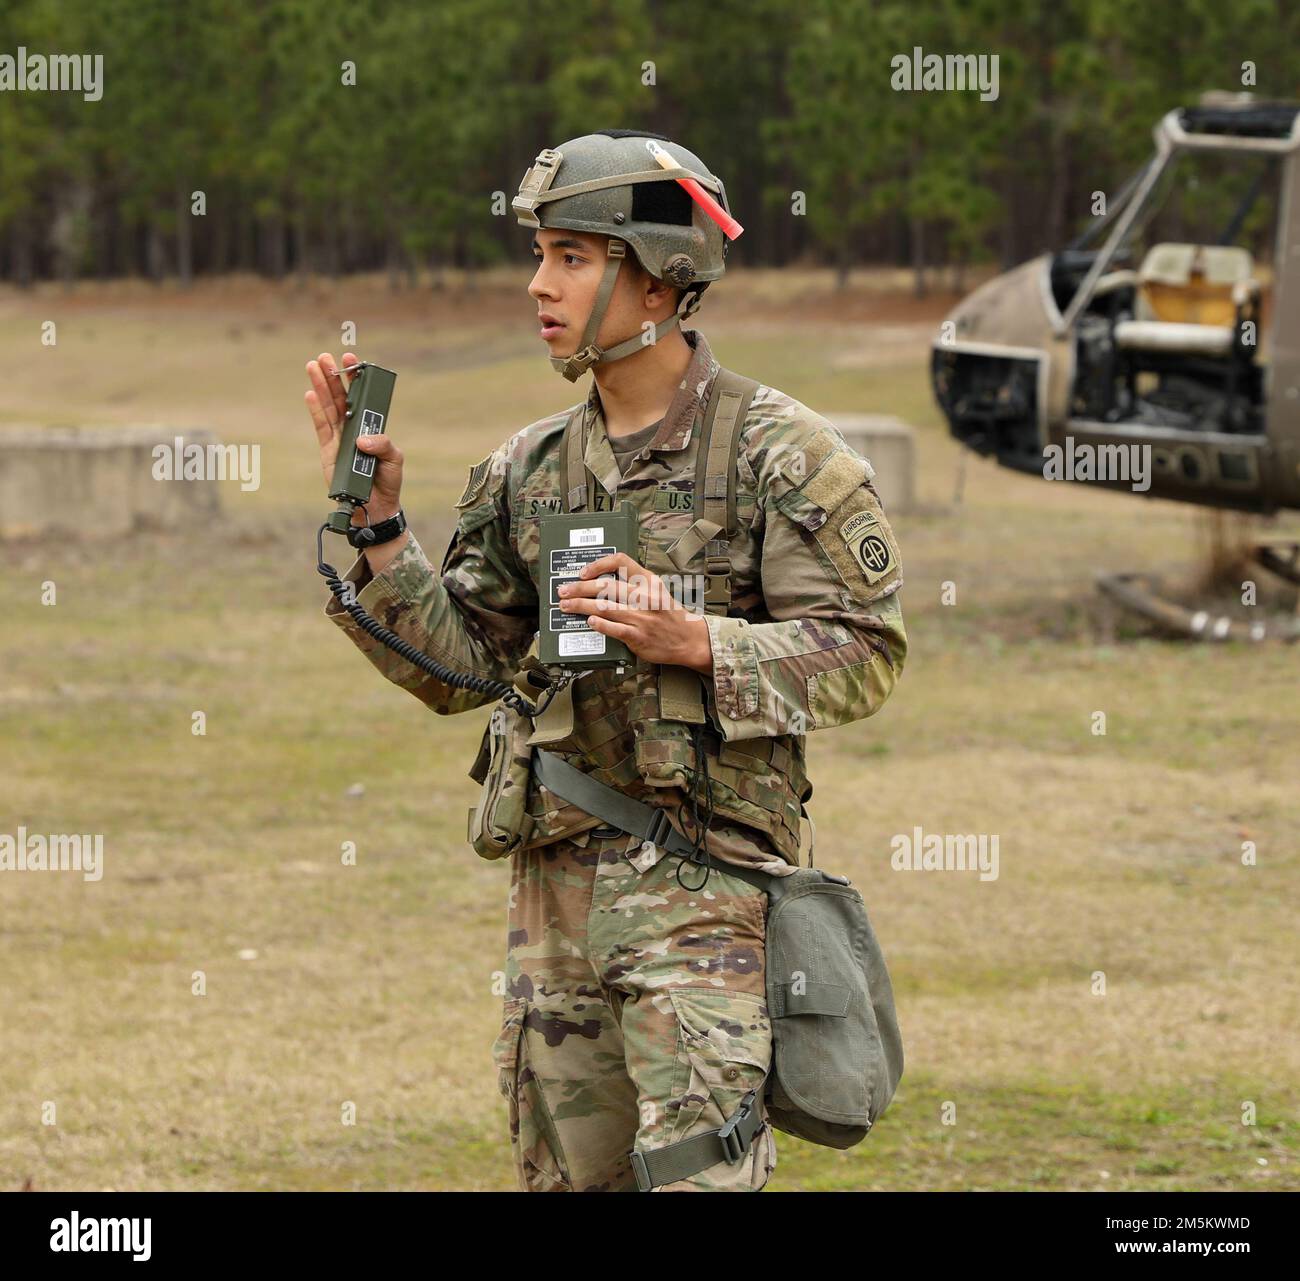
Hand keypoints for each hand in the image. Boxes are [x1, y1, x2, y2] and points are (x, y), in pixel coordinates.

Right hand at [304, 352, 403, 522]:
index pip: (361, 398)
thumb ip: (383, 445)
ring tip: (313, 366)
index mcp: (371, 427)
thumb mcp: (393, 459)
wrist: (376, 507)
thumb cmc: (387, 481)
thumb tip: (361, 438)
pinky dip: (315, 410)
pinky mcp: (328, 451)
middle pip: (340, 398)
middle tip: (325, 357)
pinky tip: (310, 393)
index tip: (351, 360)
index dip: (355, 379)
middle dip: (332, 376)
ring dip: (320, 387)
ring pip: (328, 408)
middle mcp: (353, 429)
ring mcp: (339, 439)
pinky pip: (321, 427)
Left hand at [557, 552, 712, 673]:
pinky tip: (588, 621)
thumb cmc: (669, 614)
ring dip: (580, 606)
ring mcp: (641, 617)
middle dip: (579, 588)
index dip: (598, 564)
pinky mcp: (638, 636)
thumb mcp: (657, 591)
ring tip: (566, 606)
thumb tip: (601, 581)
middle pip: (605, 585)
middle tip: (564, 590)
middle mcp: (644, 596)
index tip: (583, 572)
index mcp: (648, 581)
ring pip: (604, 607)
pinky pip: (614, 628)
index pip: (621, 562)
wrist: (689, 639)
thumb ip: (634, 584)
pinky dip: (599, 624)